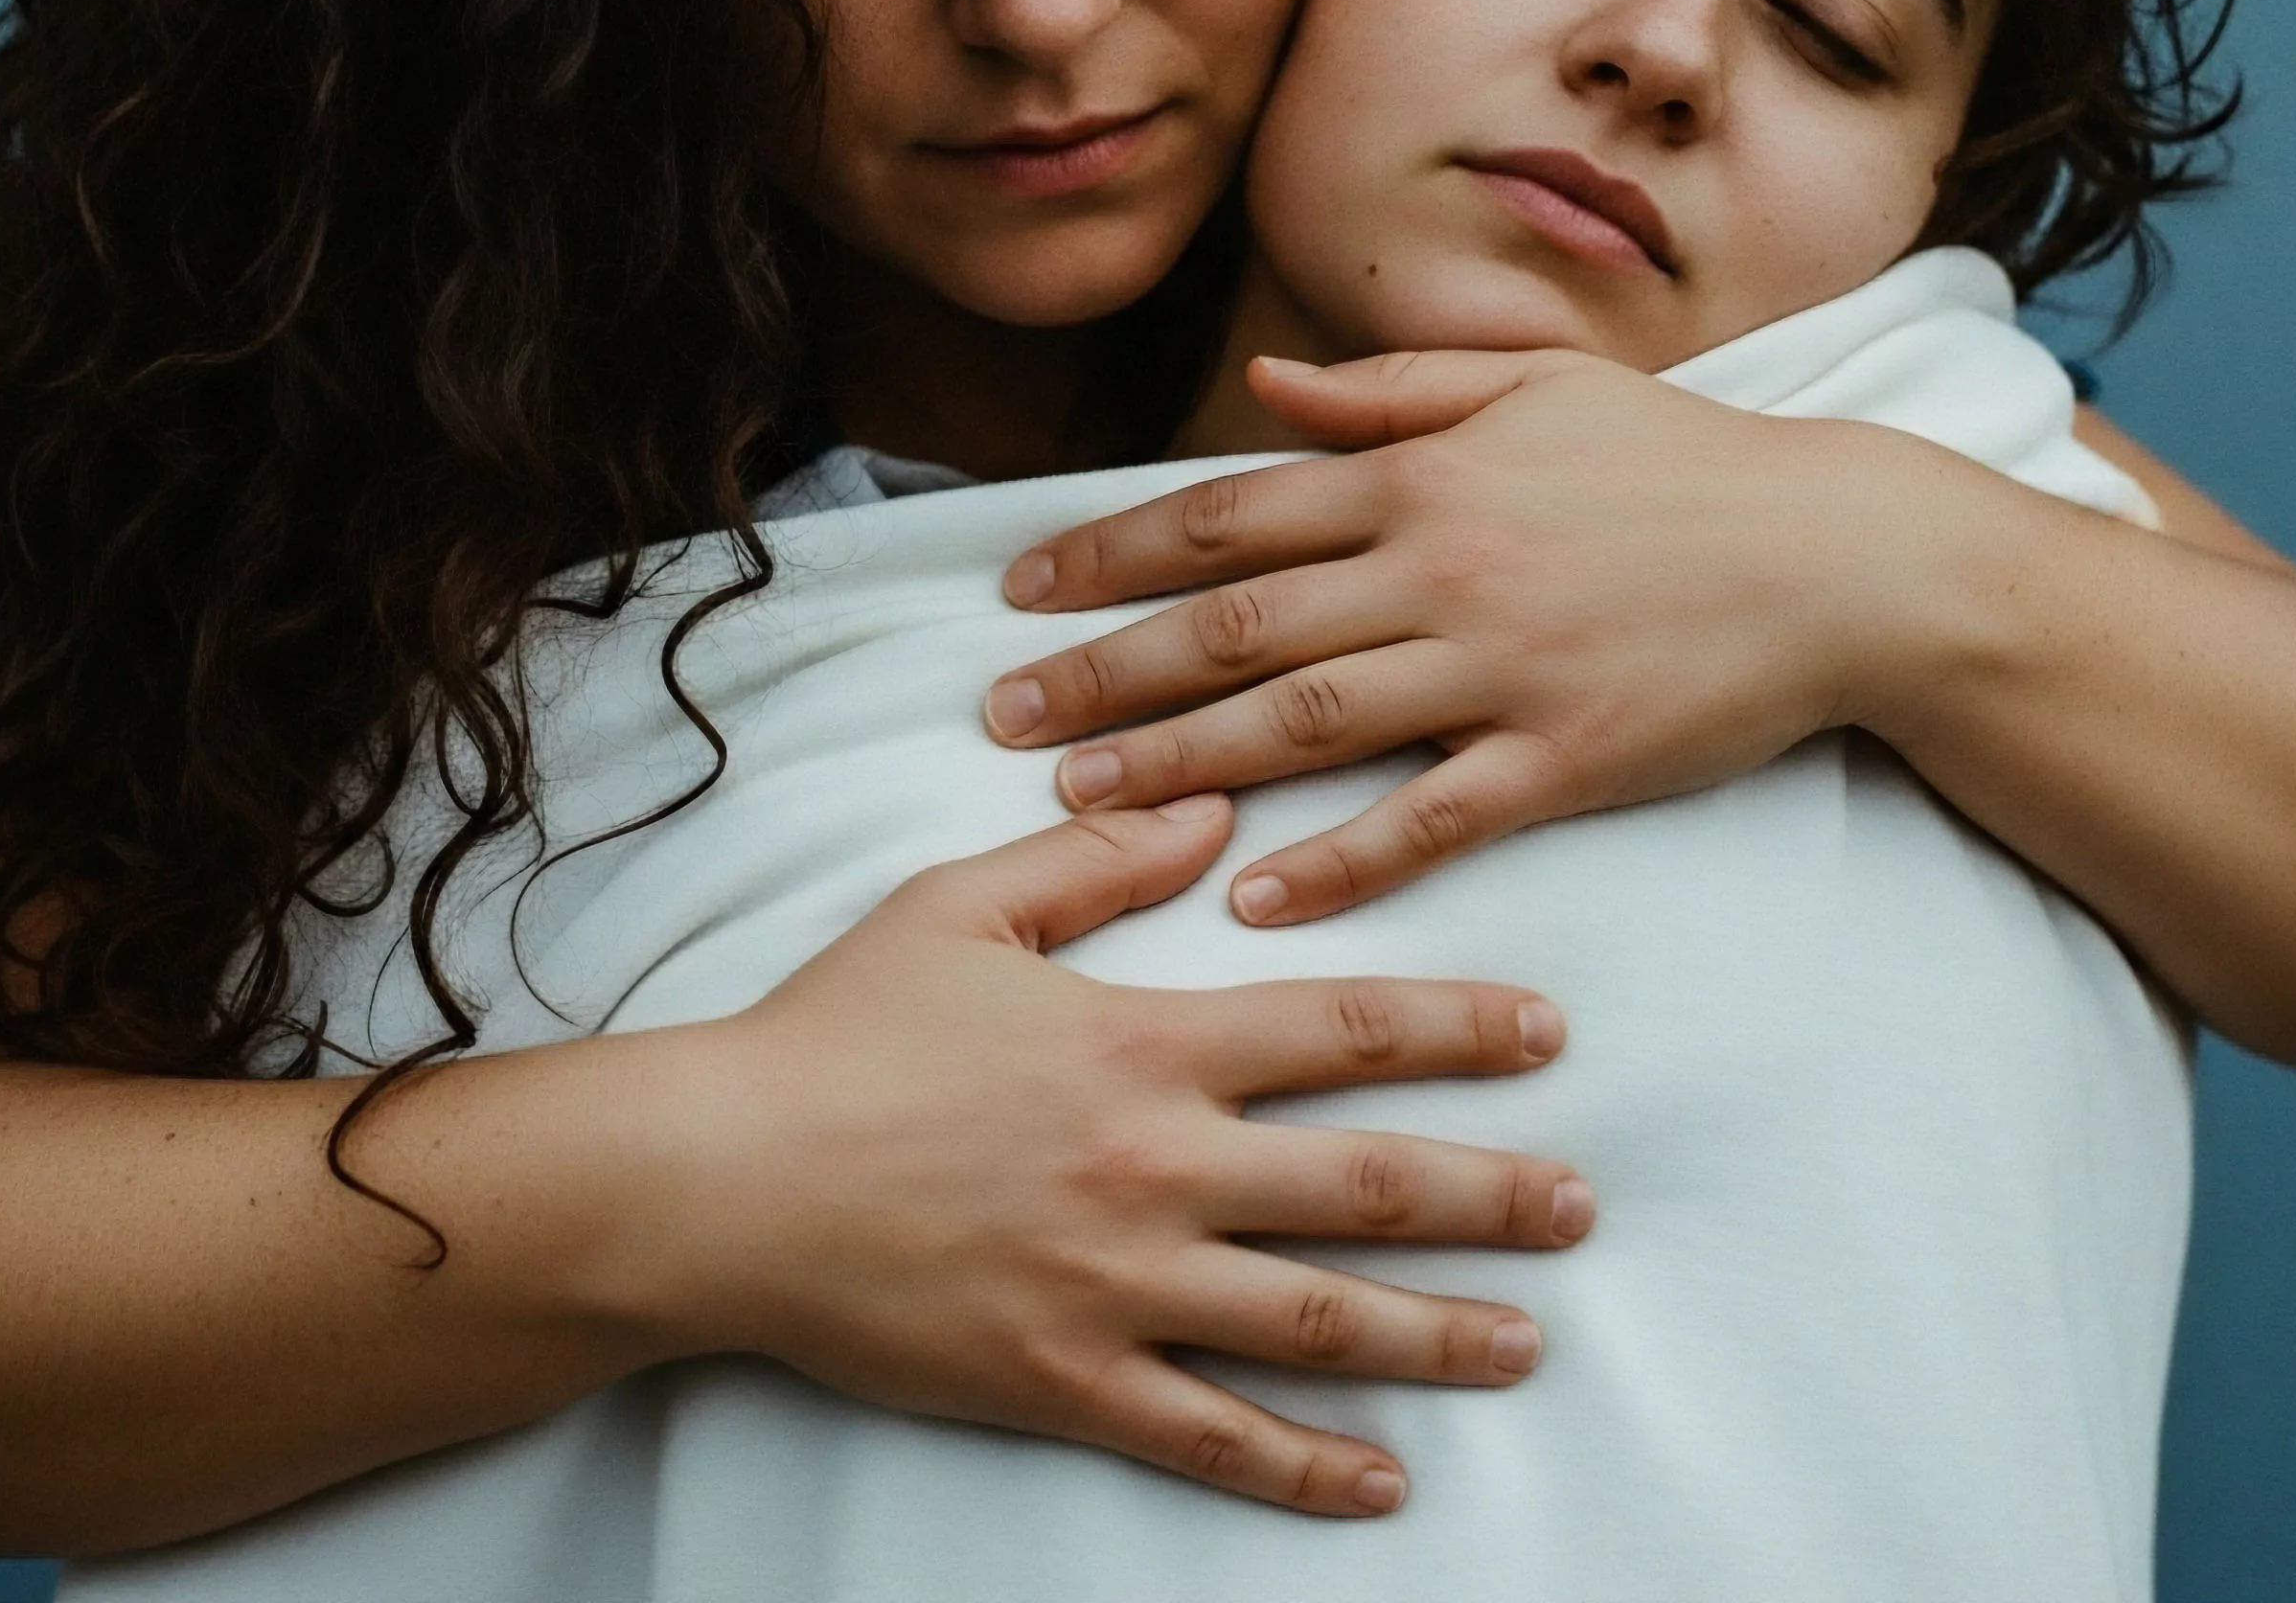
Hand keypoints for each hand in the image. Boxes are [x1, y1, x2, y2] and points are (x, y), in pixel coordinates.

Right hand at [641, 796, 1596, 1517]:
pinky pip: (1210, 1435)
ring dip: (1436, 1334)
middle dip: (1491, 1197)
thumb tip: (1213, 814)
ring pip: (1317, 1318)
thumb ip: (1098, 861)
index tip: (1548, 1037)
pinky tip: (1382, 1481)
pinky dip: (1303, 1467)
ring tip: (1525, 1344)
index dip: (1460, 1031)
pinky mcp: (1065, 1376)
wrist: (715, 1179)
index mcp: (1144, 1043)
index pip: (1344, 1027)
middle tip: (1580, 1209)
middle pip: (1365, 1182)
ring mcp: (1118, 1283)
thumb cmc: (832, 1034)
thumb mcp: (962, 909)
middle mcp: (1156, 1165)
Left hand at [979, 351, 1947, 924]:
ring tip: (1075, 799)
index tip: (1017, 590)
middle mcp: (1442, 565)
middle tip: (997, 716)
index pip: (1228, 512)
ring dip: (1179, 763)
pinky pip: (1429, 818)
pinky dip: (1338, 861)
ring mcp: (1500, 666)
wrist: (1844, 557)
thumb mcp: (1538, 386)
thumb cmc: (1686, 463)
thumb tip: (1268, 386)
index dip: (1110, 552)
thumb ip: (1393, 389)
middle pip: (1234, 621)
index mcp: (1424, 474)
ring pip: (1303, 720)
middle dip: (1103, 669)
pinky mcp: (1564, 756)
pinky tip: (1253, 899)